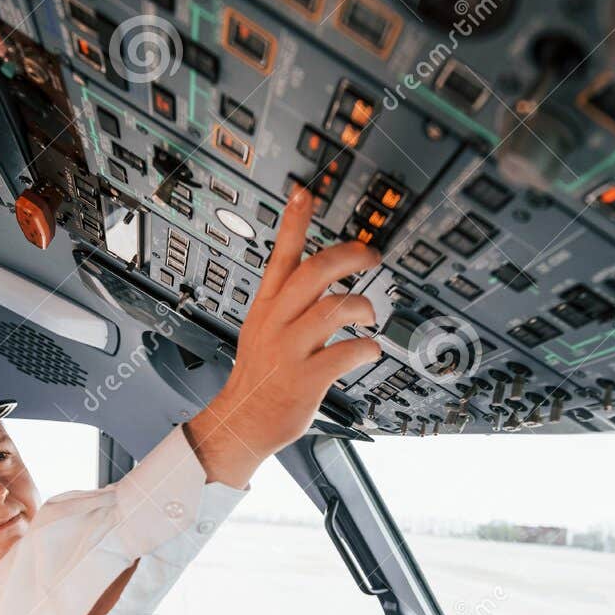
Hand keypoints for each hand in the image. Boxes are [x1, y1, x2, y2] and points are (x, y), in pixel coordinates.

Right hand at [183, 186, 382, 487]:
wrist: (243, 421)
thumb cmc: (259, 375)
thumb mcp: (262, 328)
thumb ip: (288, 301)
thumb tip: (319, 272)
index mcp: (266, 306)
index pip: (280, 254)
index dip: (294, 221)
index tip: (305, 192)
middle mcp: (277, 322)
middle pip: (315, 272)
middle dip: (350, 256)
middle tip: (371, 254)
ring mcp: (290, 350)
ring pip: (334, 309)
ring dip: (362, 306)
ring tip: (369, 315)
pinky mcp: (306, 379)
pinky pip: (346, 353)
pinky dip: (366, 348)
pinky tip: (369, 349)